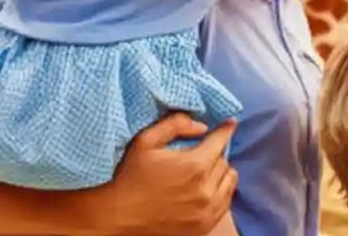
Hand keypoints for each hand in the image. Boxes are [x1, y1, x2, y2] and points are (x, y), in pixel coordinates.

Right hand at [81, 113, 237, 235]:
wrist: (118, 217)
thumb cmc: (130, 177)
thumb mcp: (145, 141)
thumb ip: (174, 125)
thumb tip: (201, 126)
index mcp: (194, 165)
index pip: (221, 141)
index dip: (225, 129)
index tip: (229, 123)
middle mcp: (206, 189)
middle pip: (224, 161)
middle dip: (214, 153)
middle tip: (201, 152)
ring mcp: (207, 210)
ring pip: (229, 181)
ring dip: (220, 172)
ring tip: (206, 170)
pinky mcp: (205, 225)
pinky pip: (225, 202)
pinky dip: (221, 191)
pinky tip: (207, 188)